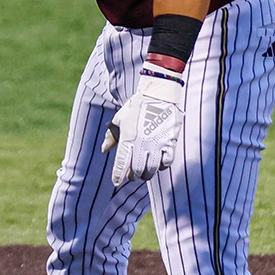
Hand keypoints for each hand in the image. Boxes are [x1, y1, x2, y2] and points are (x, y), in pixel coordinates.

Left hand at [101, 62, 184, 185]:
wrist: (159, 93)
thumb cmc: (137, 106)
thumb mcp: (120, 118)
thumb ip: (111, 136)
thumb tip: (104, 150)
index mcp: (128, 137)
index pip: (121, 163)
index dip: (118, 176)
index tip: (116, 181)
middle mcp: (142, 142)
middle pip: (137, 171)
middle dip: (133, 176)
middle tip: (133, 174)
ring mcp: (157, 143)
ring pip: (151, 170)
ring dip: (146, 174)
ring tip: (144, 171)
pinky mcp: (170, 142)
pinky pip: (166, 162)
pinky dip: (161, 166)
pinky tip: (158, 163)